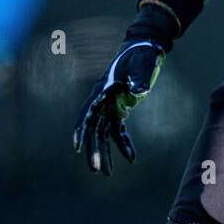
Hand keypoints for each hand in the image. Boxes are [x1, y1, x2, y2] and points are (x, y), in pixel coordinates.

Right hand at [73, 39, 164, 175]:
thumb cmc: (141, 55)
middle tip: (96, 170)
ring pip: (103, 135)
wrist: (144, 49)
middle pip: (94, 129)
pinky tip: (131, 158)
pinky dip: (123, 145)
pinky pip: (118, 132)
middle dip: (94, 150)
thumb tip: (139, 90)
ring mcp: (109, 106)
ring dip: (104, 153)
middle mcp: (101, 101)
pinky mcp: (119, 110)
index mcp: (102, 91)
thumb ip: (139, 76)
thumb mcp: (142, 64)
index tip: (78, 146)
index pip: (87, 114)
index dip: (81, 131)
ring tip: (107, 174)